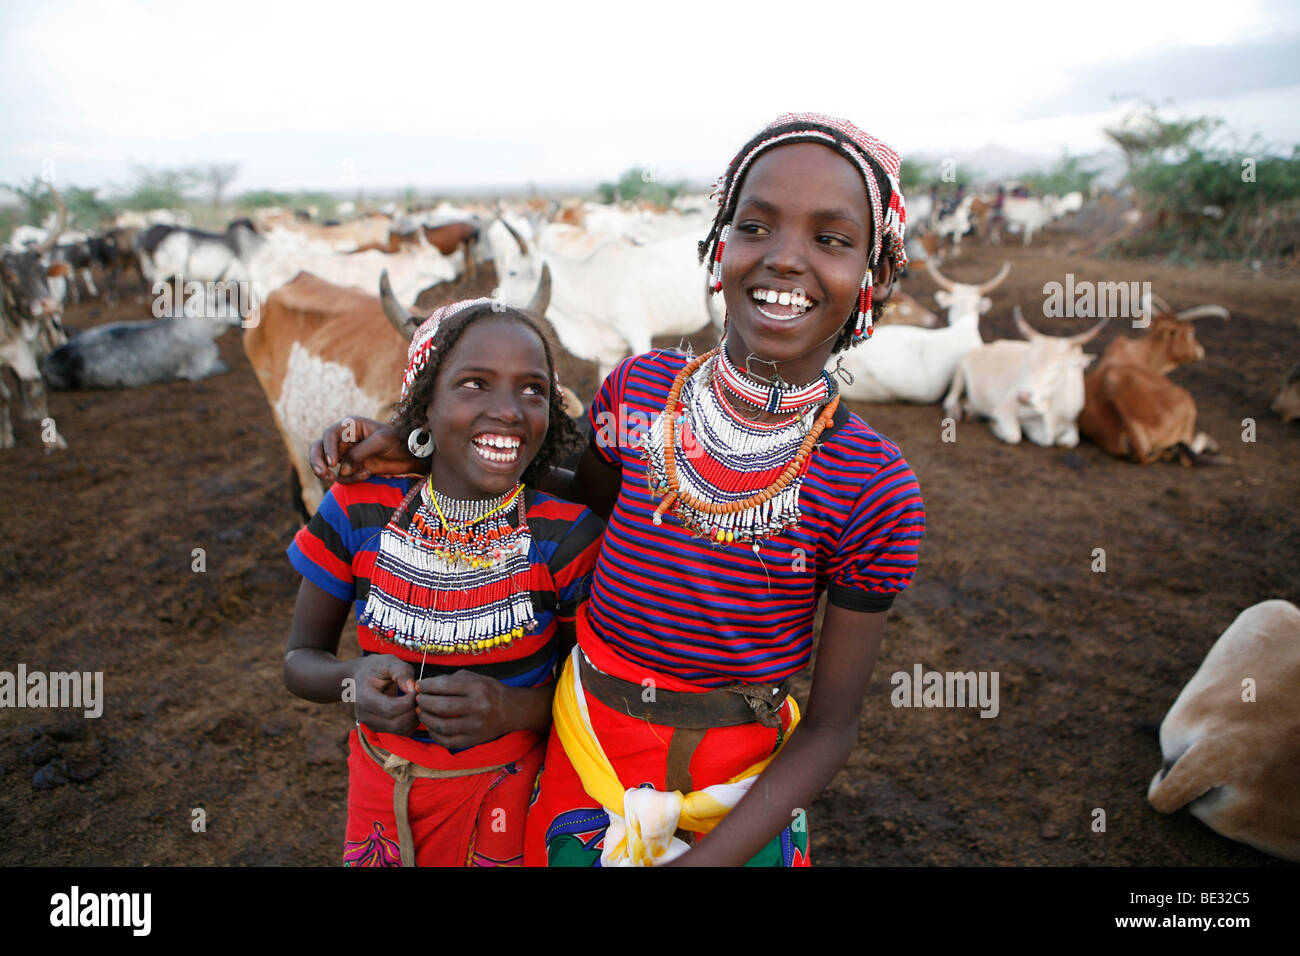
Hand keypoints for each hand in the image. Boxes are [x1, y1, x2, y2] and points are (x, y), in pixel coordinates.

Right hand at [309, 416, 419, 484]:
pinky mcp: (352, 468)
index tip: (333, 463)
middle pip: (319, 448)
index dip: (328, 448)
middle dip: (316, 461)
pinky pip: (342, 476)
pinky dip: (351, 478)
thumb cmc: (397, 441)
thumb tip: (342, 469)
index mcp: (350, 426)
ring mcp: (346, 455)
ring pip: (325, 464)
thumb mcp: (381, 441)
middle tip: (323, 474)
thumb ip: (360, 452)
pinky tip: (367, 473)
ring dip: (327, 472)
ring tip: (332, 478)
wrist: (410, 455)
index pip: (330, 435)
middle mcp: (344, 439)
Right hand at [351, 654, 418, 734]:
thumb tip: (413, 688)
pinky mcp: (380, 728)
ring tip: (416, 700)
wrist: (359, 678)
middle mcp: (365, 716)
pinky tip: (412, 707)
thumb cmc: (375, 668)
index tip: (416, 688)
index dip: (409, 701)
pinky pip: (402, 731)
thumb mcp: (387, 662)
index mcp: (364, 698)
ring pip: (401, 729)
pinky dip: (412, 722)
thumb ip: (401, 671)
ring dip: (414, 717)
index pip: (390, 709)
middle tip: (420, 695)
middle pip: (397, 723)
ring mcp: (372, 724)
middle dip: (414, 710)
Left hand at [415, 671, 547, 748]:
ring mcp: (476, 726)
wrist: (512, 710)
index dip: (427, 686)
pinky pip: (447, 741)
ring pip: (441, 725)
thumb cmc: (489, 691)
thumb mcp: (474, 677)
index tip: (420, 686)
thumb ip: (450, 680)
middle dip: (423, 702)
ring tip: (421, 712)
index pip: (444, 686)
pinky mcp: (473, 740)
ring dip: (426, 718)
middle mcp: (478, 707)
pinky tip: (431, 727)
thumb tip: (424, 686)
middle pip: (441, 706)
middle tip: (418, 699)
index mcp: (478, 687)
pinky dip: (434, 734)